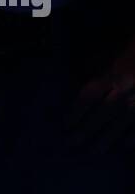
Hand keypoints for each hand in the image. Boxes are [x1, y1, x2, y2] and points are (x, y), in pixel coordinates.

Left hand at [69, 34, 134, 152]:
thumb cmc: (122, 41)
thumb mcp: (99, 48)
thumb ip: (85, 67)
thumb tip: (72, 87)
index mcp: (109, 74)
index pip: (88, 98)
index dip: (75, 112)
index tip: (65, 124)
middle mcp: (124, 89)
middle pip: (103, 114)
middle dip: (87, 130)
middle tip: (72, 144)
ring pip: (123, 122)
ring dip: (108, 138)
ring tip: (95, 152)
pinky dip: (133, 136)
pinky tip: (124, 146)